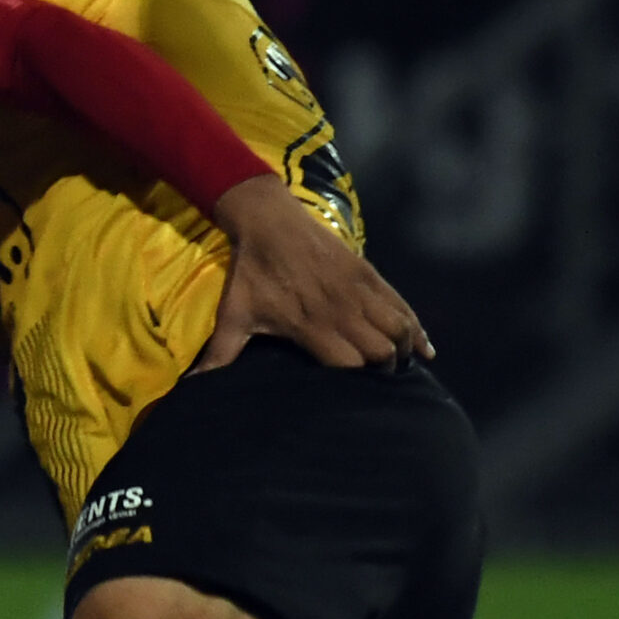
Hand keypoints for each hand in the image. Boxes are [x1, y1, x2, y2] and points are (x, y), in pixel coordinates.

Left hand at [201, 177, 432, 371]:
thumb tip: (191, 387)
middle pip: (380, 352)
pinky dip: (417, 329)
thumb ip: (220, 354)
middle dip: (383, 372)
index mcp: (310, 325)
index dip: (357, 384)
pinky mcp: (368, 273)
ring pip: (397, 329)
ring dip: (402, 351)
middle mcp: (340, 310)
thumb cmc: (249, 273)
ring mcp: (358, 290)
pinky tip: (426, 350)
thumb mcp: (232, 315)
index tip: (356, 398)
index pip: (350, 365)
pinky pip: (402, 305)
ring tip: (396, 366)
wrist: (266, 220)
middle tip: (379, 385)